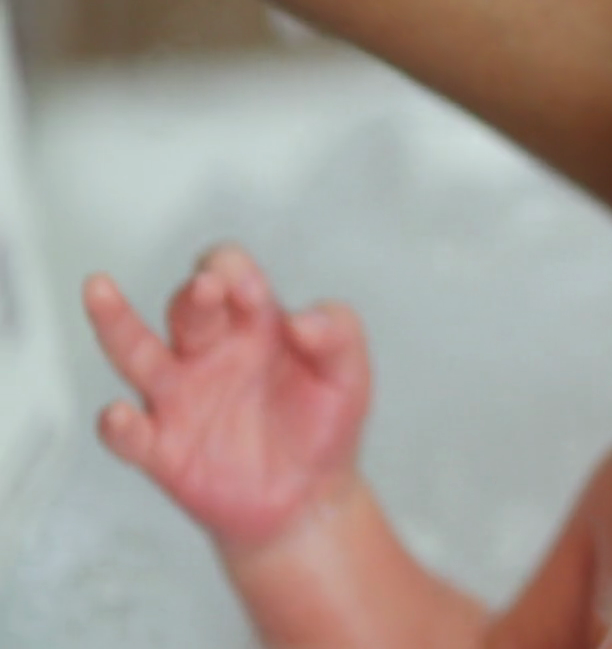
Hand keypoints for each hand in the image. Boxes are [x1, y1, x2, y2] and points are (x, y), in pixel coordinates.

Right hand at [83, 246, 370, 552]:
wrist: (310, 501)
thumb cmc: (324, 426)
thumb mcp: (349, 375)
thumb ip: (339, 335)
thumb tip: (302, 319)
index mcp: (252, 324)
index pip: (229, 273)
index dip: (234, 272)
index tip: (253, 293)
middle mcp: (209, 352)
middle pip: (187, 306)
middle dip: (197, 293)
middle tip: (210, 287)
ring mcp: (180, 398)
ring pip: (134, 351)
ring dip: (115, 321)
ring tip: (100, 290)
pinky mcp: (163, 449)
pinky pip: (129, 435)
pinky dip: (118, 425)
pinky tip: (120, 416)